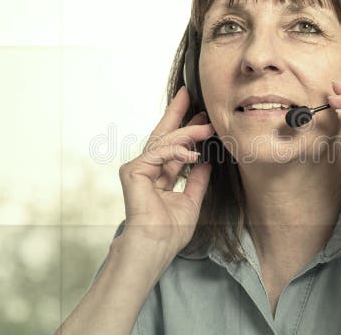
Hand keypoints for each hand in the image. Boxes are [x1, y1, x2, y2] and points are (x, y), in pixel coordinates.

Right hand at [118, 86, 213, 253]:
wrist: (156, 245)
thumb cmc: (170, 231)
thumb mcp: (193, 200)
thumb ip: (198, 180)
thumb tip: (206, 161)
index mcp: (160, 177)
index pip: (173, 147)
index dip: (186, 130)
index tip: (201, 114)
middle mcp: (147, 169)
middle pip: (163, 136)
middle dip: (178, 115)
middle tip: (190, 95)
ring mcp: (138, 169)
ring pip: (164, 142)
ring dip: (187, 132)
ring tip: (207, 126)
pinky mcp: (133, 171)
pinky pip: (158, 152)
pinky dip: (176, 150)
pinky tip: (193, 153)